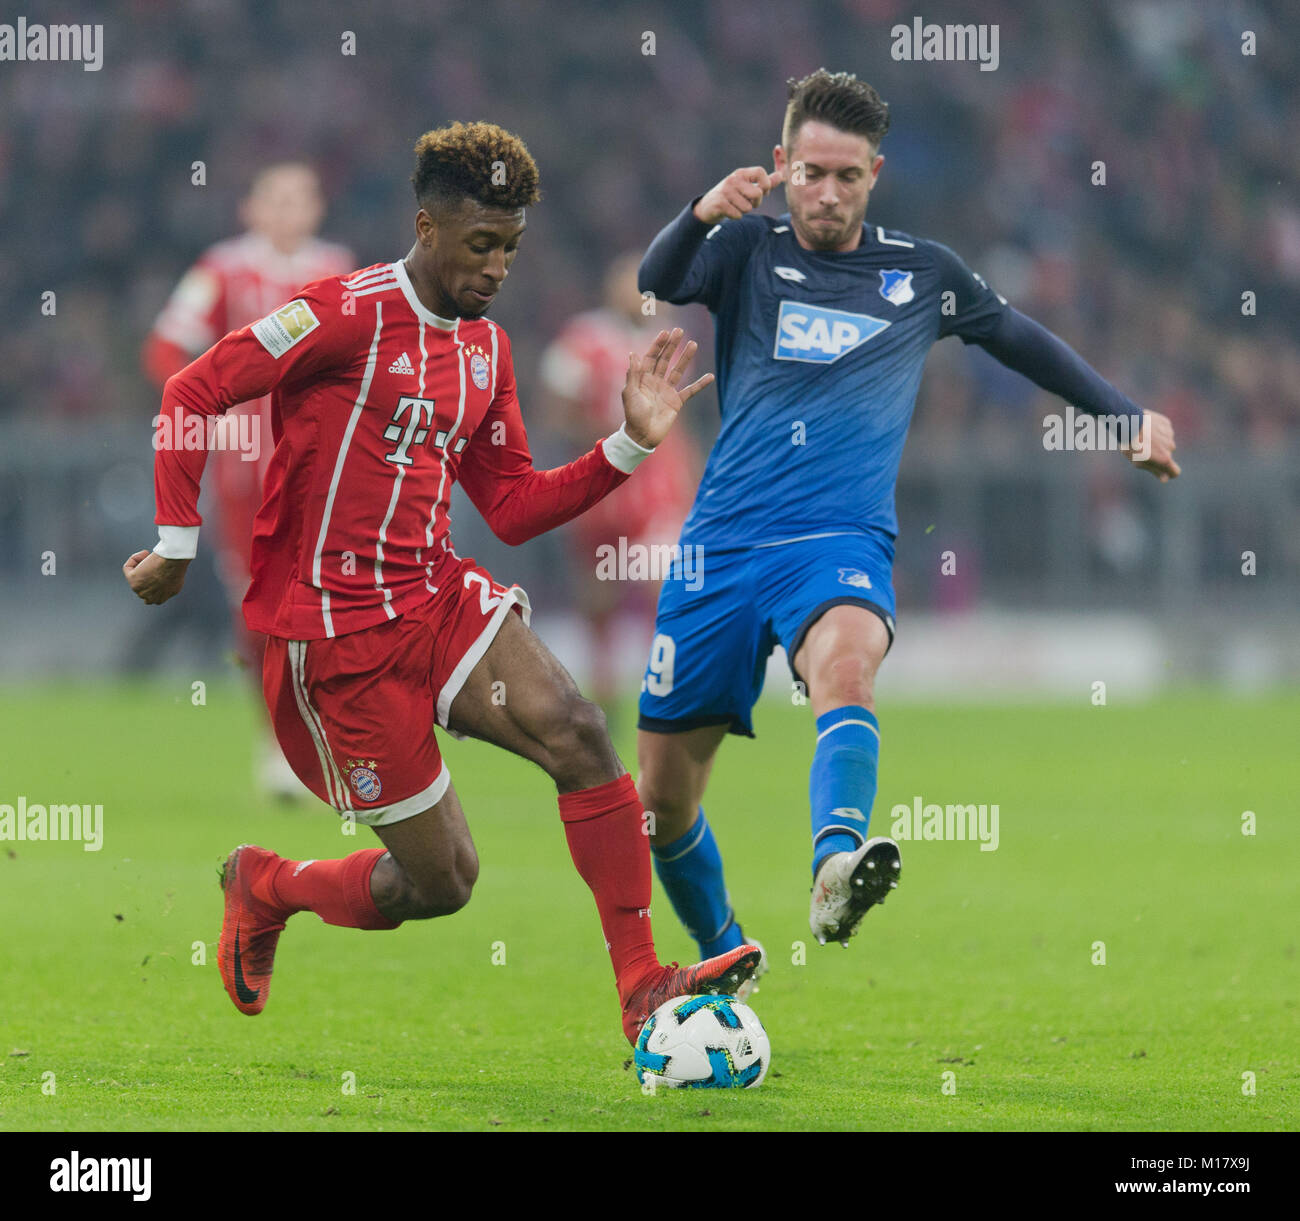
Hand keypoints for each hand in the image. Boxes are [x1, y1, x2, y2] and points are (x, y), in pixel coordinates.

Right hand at [123, 549, 189, 604]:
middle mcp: (149, 597)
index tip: (158, 569)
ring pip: (135, 577)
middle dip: (146, 573)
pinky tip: (144, 554)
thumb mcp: (176, 583)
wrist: (173, 564)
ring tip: (149, 557)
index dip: (154, 580)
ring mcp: (139, 590)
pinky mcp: (132, 579)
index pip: (152, 594)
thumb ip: (167, 586)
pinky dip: (134, 559)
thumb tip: (159, 582)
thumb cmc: (177, 569)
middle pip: (143, 586)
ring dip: (140, 566)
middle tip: (153, 562)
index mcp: (160, 599)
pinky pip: (127, 567)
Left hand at [621, 328, 714, 448]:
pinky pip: (690, 390)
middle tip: (679, 330)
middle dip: (672, 345)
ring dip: (685, 358)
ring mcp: (667, 391)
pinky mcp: (676, 402)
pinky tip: (709, 376)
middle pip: (665, 359)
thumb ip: (634, 374)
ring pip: (678, 370)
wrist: (643, 436)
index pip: (651, 357)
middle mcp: (656, 382)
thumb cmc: (633, 415)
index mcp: (643, 378)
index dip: (658, 345)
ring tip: (693, 344)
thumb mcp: (630, 393)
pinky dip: (699, 384)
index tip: (665, 333)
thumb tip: (633, 353)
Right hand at [693, 165, 783, 223]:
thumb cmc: (732, 196)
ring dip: (744, 211)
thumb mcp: (748, 187)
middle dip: (756, 203)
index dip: (766, 184)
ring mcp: (725, 191)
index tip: (763, 191)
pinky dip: (736, 216)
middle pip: (757, 193)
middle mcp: (733, 179)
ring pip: (748, 207)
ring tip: (735, 207)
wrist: (708, 207)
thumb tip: (781, 176)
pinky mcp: (720, 203)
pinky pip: (738, 215)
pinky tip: (729, 212)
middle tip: (747, 203)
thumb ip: (765, 182)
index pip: (761, 172)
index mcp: (742, 173)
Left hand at [1122, 410, 1180, 481]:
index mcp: (1164, 459)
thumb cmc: (1130, 445)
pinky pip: (1164, 431)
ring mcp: (1169, 434)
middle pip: (1167, 455)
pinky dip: (1158, 431)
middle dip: (1158, 454)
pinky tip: (1146, 429)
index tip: (1164, 472)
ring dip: (1158, 442)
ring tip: (1143, 438)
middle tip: (1142, 449)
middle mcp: (1170, 447)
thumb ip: (1154, 470)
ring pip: (1166, 442)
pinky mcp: (1166, 423)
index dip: (1170, 473)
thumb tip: (1165, 479)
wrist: (1128, 423)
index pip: (1175, 472)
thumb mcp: (1139, 462)